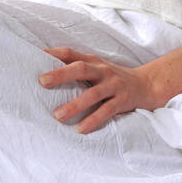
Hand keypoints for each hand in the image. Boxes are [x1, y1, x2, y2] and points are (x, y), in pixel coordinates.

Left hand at [38, 47, 167, 134]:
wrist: (146, 85)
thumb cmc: (113, 78)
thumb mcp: (97, 68)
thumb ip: (77, 67)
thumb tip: (46, 70)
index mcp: (93, 62)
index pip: (71, 53)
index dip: (53, 53)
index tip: (34, 55)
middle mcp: (102, 71)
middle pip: (80, 69)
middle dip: (61, 74)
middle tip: (42, 81)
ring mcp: (113, 85)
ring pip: (92, 94)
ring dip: (74, 105)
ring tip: (57, 116)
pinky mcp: (122, 101)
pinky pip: (106, 111)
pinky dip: (93, 120)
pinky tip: (80, 129)